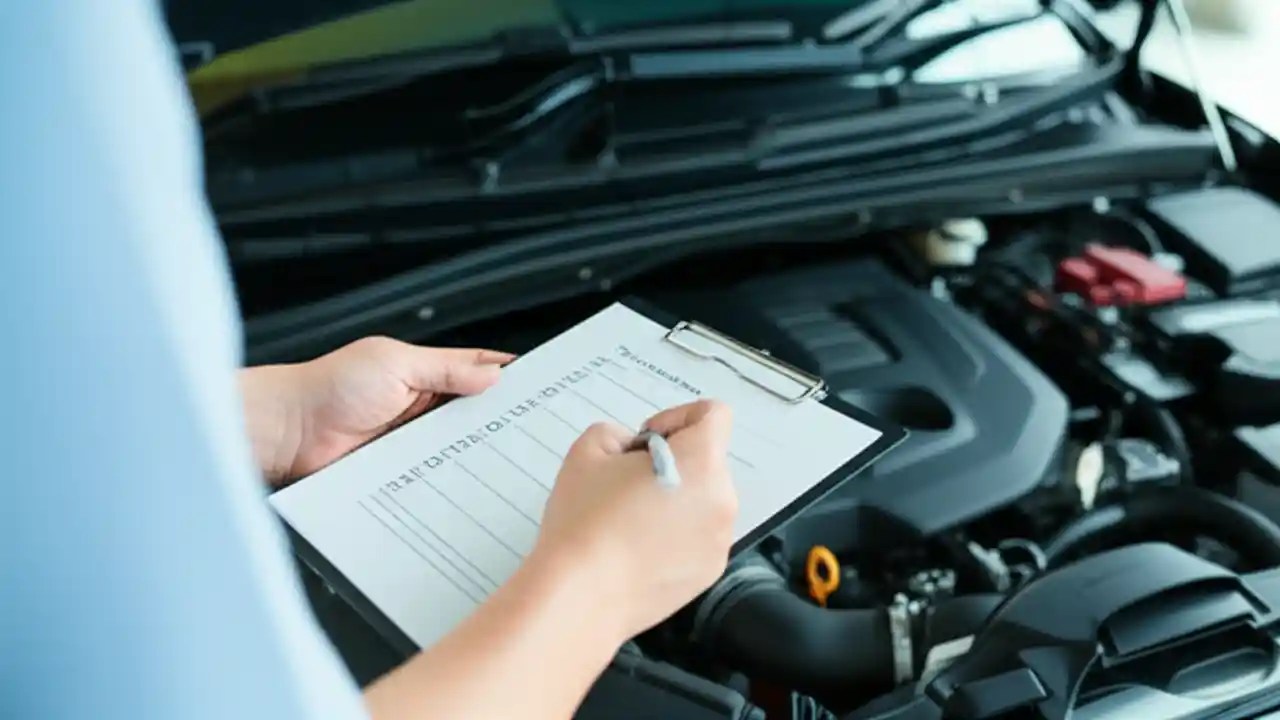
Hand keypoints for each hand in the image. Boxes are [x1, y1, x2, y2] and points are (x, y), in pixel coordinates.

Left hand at [241, 337, 512, 485]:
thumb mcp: (394, 364)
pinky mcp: (403, 472)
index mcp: (426, 371)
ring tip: (506, 458)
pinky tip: (468, 482)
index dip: (510, 376)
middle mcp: (423, 406)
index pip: (480, 370)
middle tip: (533, 428)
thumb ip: (445, 369)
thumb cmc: (328, 387)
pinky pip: (436, 476)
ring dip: (477, 452)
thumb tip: (492, 375)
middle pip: (476, 413)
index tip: (543, 385)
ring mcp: (414, 441)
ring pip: (460, 447)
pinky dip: (451, 478)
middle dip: (501, 419)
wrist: (287, 434)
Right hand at [533, 400, 737, 641]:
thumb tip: (634, 453)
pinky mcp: (710, 571)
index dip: (678, 418)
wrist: (581, 596)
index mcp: (701, 462)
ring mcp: (720, 540)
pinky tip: (637, 548)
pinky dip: (676, 534)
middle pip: (707, 461)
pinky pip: (699, 536)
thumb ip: (617, 434)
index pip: (714, 415)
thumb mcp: (587, 452)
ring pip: (703, 500)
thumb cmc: (585, 520)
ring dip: (676, 498)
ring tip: (630, 520)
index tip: (647, 443)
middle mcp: (723, 499)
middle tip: (627, 483)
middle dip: (673, 462)